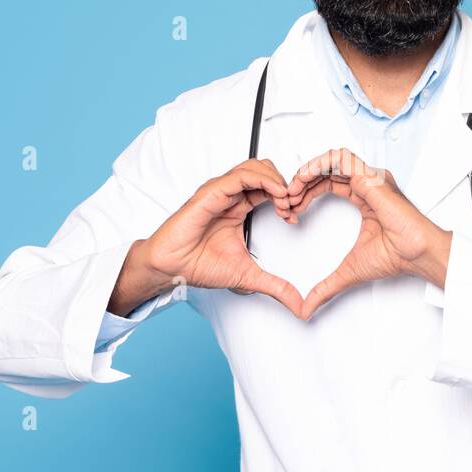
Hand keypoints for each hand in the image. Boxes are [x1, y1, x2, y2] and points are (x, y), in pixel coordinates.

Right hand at [142, 158, 302, 317]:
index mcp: (239, 207)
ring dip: (277, 181)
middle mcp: (230, 195)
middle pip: (265, 170)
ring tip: (285, 202)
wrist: (171, 268)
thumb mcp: (248, 276)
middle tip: (293, 206)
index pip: (269, 188)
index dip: (287, 198)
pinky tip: (276, 195)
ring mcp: (220, 191)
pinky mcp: (211, 192)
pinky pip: (241, 176)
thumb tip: (299, 305)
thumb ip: (275, 287)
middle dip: (285, 184)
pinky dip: (264, 180)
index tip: (295, 217)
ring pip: (255, 167)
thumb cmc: (198, 264)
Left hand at [284, 147, 452, 319]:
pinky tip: (307, 177)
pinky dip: (320, 163)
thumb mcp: (348, 271)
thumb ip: (325, 287)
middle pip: (326, 170)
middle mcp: (367, 184)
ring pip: (332, 159)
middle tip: (286, 198)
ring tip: (294, 186)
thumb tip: (306, 308)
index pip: (327, 184)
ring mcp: (370, 178)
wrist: (416, 254)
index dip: (305, 192)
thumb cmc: (396, 256)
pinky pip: (342, 158)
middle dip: (301, 181)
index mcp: (363, 197)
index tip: (291, 208)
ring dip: (308, 169)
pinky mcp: (372, 177)